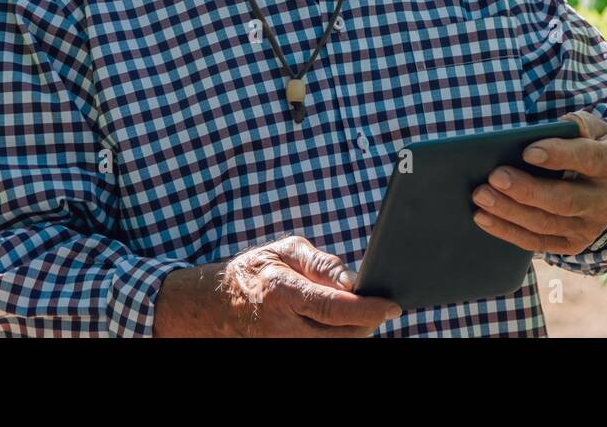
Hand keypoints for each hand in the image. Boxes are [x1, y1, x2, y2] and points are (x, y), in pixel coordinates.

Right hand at [156, 235, 400, 336]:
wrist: (214, 305)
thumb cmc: (256, 270)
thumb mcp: (285, 251)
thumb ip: (321, 264)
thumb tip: (352, 280)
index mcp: (282, 292)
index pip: (334, 308)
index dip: (367, 309)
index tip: (392, 306)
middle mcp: (281, 327)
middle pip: (341, 334)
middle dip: (366, 321)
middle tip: (378, 305)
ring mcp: (281, 346)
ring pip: (335, 346)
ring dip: (353, 331)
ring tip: (356, 311)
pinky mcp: (283, 354)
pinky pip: (322, 349)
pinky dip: (336, 337)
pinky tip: (337, 323)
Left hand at [471, 110, 606, 255]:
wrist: (606, 184)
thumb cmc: (590, 146)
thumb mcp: (594, 128)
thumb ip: (578, 124)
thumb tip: (551, 130)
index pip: (588, 158)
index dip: (558, 155)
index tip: (527, 152)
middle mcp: (605, 201)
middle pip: (563, 200)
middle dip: (526, 190)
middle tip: (495, 177)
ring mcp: (589, 227)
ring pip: (545, 223)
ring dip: (509, 211)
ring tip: (481, 195)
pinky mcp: (571, 244)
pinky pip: (536, 242)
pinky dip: (507, 231)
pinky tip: (483, 217)